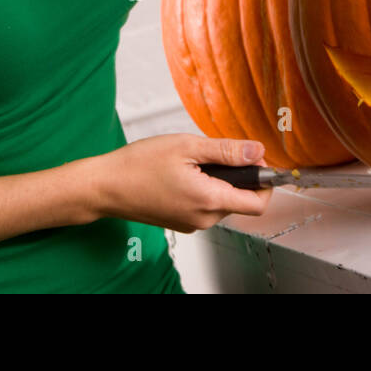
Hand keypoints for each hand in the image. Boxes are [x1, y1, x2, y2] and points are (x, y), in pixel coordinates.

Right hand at [87, 134, 273, 232]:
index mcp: (209, 200)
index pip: (258, 204)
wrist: (105, 186)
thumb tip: (258, 152)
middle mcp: (204, 219)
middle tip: (216, 152)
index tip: (255, 159)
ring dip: (219, 181)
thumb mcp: (187, 147)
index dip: (264, 180)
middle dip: (238, 175)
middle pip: (241, 201)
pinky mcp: (182, 222)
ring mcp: (192, 223)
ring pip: (223, 202)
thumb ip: (227, 151)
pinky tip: (183, 173)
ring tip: (193, 162)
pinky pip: (206, 206)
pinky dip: (204, 188)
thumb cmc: (139, 164)